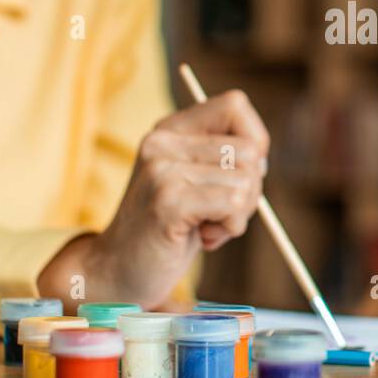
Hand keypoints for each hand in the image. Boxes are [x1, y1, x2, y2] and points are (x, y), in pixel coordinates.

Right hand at [40, 91, 268, 310]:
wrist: (117, 272)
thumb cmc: (167, 230)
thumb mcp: (194, 182)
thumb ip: (222, 160)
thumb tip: (260, 155)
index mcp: (170, 129)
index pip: (234, 105)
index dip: (255, 141)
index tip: (240, 174)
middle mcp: (162, 141)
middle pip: (249, 150)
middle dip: (251, 189)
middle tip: (221, 214)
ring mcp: (162, 170)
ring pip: (245, 179)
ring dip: (239, 214)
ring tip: (207, 227)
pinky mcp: (168, 200)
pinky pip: (232, 202)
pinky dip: (230, 227)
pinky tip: (204, 238)